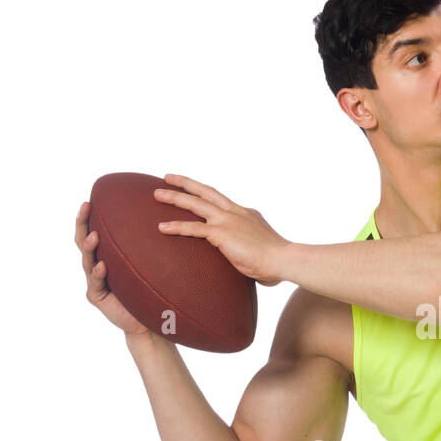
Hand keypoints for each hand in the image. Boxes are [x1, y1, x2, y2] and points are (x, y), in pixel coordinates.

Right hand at [75, 200, 153, 336]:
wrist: (149, 319)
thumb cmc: (151, 288)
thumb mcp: (150, 263)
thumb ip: (150, 245)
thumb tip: (171, 217)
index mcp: (108, 254)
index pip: (96, 230)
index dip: (91, 215)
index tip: (92, 198)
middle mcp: (97, 264)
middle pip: (83, 241)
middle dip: (83, 224)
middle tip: (86, 207)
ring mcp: (94, 281)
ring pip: (87, 260)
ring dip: (90, 247)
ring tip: (94, 236)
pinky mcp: (96, 296)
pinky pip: (95, 283)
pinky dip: (98, 274)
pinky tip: (102, 266)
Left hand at [154, 174, 287, 285]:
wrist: (283, 259)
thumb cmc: (277, 262)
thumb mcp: (262, 248)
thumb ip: (251, 249)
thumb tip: (252, 263)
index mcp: (246, 214)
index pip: (222, 201)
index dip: (206, 194)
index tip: (195, 190)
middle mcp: (236, 212)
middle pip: (206, 192)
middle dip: (186, 183)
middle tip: (168, 177)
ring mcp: (228, 221)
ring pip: (196, 203)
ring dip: (175, 197)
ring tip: (157, 194)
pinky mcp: (222, 233)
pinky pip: (193, 228)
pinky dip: (176, 226)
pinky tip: (161, 228)